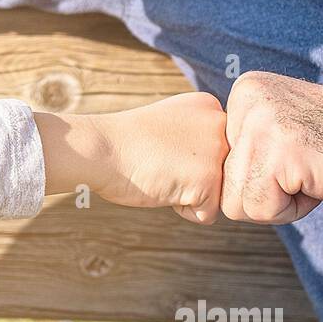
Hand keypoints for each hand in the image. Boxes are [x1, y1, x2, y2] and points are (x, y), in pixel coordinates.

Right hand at [37, 93, 229, 223]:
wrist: (100, 148)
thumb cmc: (126, 142)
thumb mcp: (171, 123)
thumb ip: (199, 134)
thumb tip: (217, 162)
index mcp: (211, 106)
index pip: (219, 152)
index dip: (188, 160)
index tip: (162, 147)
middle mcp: (220, 123)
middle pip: (222, 173)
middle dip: (192, 177)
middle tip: (161, 160)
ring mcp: (216, 151)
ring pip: (217, 194)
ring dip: (189, 193)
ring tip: (163, 171)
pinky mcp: (209, 180)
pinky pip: (207, 215)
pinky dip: (182, 210)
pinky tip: (162, 186)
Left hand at [221, 71, 322, 223]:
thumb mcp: (284, 130)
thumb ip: (246, 142)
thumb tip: (203, 180)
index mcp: (245, 91)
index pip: (219, 164)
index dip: (261, 178)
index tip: (299, 157)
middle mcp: (246, 99)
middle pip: (223, 186)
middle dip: (268, 194)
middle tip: (310, 168)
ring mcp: (261, 123)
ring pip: (237, 202)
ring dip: (280, 203)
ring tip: (315, 172)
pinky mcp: (280, 152)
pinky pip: (261, 210)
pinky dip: (295, 210)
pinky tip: (322, 180)